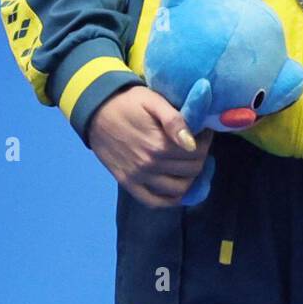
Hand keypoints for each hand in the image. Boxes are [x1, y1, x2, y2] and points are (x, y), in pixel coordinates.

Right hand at [86, 85, 212, 208]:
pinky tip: (177, 186)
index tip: (203, 132)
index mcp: (158, 144)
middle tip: (197, 146)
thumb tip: (191, 143)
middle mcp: (149, 165)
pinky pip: (154, 202)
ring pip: (178, 189)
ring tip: (188, 163)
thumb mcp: (153, 101)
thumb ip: (174, 120)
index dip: (205, 141)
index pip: (197, 152)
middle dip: (201, 157)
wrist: (97, 112)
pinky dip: (170, 199)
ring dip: (190, 178)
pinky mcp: (128, 184)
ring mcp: (138, 177)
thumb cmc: (129, 103)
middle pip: (191, 171)